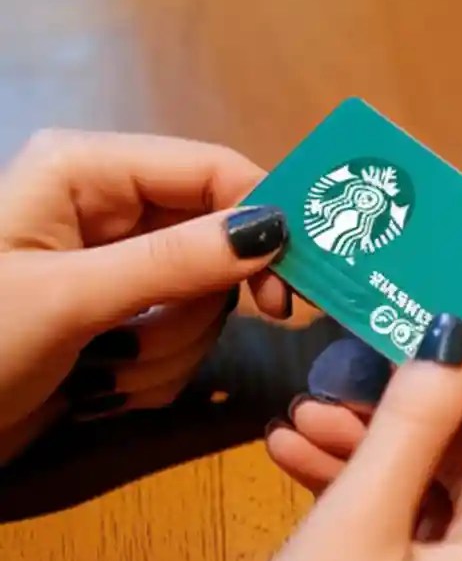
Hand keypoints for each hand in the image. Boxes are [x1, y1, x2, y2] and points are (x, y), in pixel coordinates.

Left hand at [0, 130, 291, 462]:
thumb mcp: (70, 299)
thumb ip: (176, 261)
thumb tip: (275, 228)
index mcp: (87, 171)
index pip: (212, 172)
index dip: (264, 221)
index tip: (292, 289)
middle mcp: (109, 209)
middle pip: (217, 243)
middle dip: (194, 308)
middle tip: (163, 343)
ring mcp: (116, 267)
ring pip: (204, 300)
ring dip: (168, 349)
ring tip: (105, 372)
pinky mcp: (119, 318)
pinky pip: (181, 338)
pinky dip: (154, 371)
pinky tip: (100, 388)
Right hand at [221, 315, 461, 560]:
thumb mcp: (350, 533)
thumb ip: (407, 425)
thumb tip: (448, 338)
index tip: (412, 321)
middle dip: (403, 422)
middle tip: (334, 383)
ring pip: (456, 518)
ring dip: (385, 470)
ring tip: (302, 431)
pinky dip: (392, 527)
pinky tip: (320, 485)